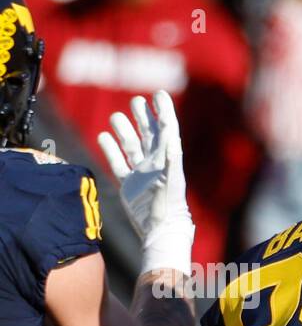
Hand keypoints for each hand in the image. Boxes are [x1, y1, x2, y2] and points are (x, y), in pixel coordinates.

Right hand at [97, 91, 193, 274]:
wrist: (159, 230)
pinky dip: (111, 150)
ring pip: (132, 146)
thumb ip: (171, 159)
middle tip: (137, 101)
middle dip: (144, 117)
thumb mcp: (171, 180)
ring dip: (125, 131)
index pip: (166, 130)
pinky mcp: (129, 185)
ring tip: (117, 116)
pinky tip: (103, 137)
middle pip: (149, 135)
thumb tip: (173, 138)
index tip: (159, 94)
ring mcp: (141, 174)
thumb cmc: (168, 207)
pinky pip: (118, 163)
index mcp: (167, 159)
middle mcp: (155, 164)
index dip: (164, 111)